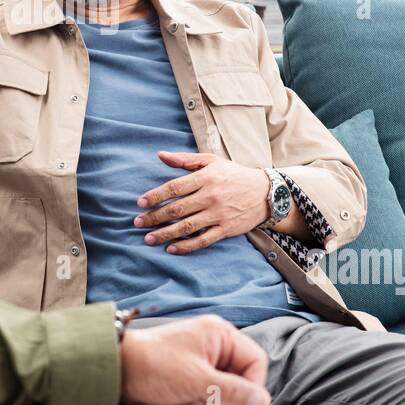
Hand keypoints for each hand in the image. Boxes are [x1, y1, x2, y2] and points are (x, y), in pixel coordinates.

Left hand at [119, 313, 270, 404]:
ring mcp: (204, 359)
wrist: (116, 370)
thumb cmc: (153, 366)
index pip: (256, 361)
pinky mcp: (193, 374)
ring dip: (217, 402)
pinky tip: (190, 402)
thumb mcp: (197, 381)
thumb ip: (232, 391)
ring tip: (195, 400)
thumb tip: (264, 402)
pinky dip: (206, 402)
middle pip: (244, 376)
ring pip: (229, 387)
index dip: (251, 386)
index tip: (235, 403)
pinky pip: (214, 391)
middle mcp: (215, 343)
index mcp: (220, 334)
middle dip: (230, 396)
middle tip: (207, 400)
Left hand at [133, 150, 269, 251]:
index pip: (175, 187)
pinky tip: (171, 249)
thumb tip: (160, 155)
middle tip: (138, 223)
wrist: (266, 192)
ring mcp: (219, 214)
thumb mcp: (211, 161)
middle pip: (177, 209)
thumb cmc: (234, 174)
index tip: (141, 203)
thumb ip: (184, 160)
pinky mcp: (226, 229)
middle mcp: (211, 196)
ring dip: (165, 233)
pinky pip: (203, 240)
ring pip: (187, 226)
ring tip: (148, 239)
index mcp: (206, 177)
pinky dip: (186, 246)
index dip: (156, 195)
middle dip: (155, 217)